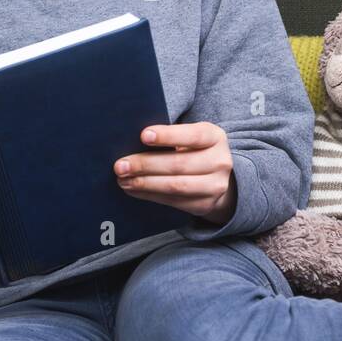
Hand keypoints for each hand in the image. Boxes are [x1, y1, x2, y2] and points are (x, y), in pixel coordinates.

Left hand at [114, 122, 236, 224]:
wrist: (217, 177)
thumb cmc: (193, 149)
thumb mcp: (190, 136)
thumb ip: (170, 135)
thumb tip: (133, 140)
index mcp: (215, 137)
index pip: (192, 135)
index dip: (168, 136)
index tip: (143, 135)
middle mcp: (220, 161)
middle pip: (179, 164)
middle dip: (146, 164)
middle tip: (121, 165)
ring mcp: (215, 186)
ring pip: (175, 186)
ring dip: (145, 183)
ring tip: (124, 180)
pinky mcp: (204, 205)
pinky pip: (173, 201)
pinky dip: (149, 195)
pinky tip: (134, 189)